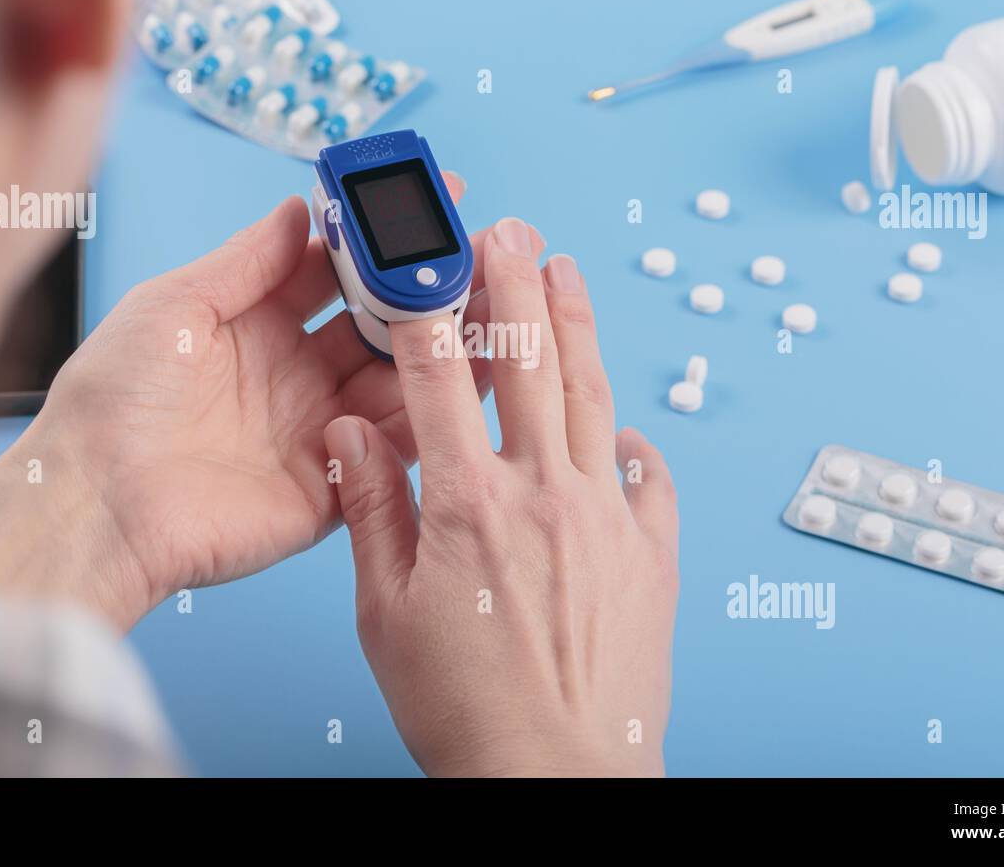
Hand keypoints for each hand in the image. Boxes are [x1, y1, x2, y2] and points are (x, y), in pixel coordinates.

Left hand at [0, 176, 489, 630]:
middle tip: (487, 254)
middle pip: (382, 323)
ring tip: (500, 305)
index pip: (337, 270)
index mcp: (255, 324)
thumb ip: (245, 262)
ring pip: (402, 379)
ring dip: (449, 345)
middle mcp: (296, 373)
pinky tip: (478, 377)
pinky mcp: (334, 484)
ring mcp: (319, 427)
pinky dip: (437, 412)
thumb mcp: (173, 307)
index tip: (429, 201)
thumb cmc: (112, 403)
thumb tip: (299, 209)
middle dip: (432, 288)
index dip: (382, 237)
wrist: (95, 507)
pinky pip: (397, 445)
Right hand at [324, 217, 679, 776]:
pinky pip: (651, 476)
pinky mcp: (653, 551)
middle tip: (507, 226)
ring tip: (566, 271)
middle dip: (512, 282)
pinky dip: (633, 438)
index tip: (424, 253)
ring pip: (592, 395)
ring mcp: (608, 517)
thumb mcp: (385, 614)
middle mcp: (544, 493)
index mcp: (467, 504)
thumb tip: (350, 433)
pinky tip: (622, 419)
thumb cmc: (464, 707)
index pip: (437, 376)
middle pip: (526, 361)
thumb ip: (371, 510)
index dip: (428, 303)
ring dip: (577, 325)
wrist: (556, 776)